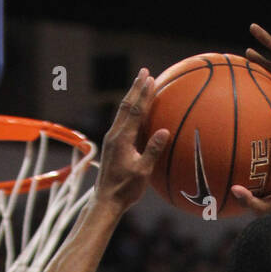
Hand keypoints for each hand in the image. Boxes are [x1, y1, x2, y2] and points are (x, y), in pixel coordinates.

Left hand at [95, 69, 169, 213]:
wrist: (106, 200)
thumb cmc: (126, 189)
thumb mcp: (142, 172)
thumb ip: (152, 151)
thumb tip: (164, 131)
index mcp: (122, 139)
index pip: (135, 111)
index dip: (143, 94)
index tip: (151, 79)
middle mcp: (115, 134)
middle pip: (126, 105)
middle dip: (136, 88)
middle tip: (144, 72)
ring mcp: (112, 139)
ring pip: (123, 112)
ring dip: (132, 96)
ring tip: (139, 84)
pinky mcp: (113, 145)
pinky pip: (123, 122)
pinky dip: (131, 111)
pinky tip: (136, 109)